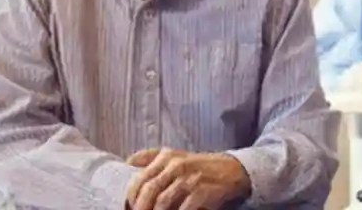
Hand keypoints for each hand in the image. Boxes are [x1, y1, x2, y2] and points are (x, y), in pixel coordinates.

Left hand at [125, 148, 249, 209]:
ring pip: (163, 202)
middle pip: (149, 191)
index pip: (141, 179)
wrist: (232, 170)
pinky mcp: (203, 191)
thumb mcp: (176, 156)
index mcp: (167, 156)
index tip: (130, 207)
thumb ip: (152, 157)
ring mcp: (191, 178)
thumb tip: (128, 161)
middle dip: (141, 208)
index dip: (132, 197)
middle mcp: (178, 165)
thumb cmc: (199, 166)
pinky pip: (183, 208)